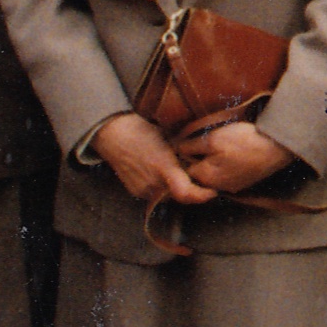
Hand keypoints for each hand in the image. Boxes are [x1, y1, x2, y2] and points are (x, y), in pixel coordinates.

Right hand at [91, 113, 216, 208]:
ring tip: (181, 173)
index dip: (202, 196)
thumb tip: (203, 161)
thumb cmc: (144, 130)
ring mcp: (143, 189)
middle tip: (202, 180)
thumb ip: (185, 154)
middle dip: (192, 190)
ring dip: (176, 189)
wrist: (114, 134)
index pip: (186, 193)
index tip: (213, 191)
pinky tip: (164, 174)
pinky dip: (163, 187)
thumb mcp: (170, 138)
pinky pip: (156, 194)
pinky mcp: (136, 192)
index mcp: (164, 167)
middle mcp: (153, 183)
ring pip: (168, 196)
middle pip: (180, 196)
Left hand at [178, 120, 299, 194]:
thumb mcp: (212, 139)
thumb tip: (177, 149)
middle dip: (200, 159)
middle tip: (210, 141)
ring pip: (214, 174)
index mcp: (205, 176)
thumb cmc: (243, 141)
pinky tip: (236, 153)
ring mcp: (232, 186)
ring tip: (224, 146)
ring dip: (215, 162)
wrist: (277, 147)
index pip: (185, 168)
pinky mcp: (244, 182)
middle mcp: (216, 186)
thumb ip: (191, 146)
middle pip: (200, 173)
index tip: (194, 141)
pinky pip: (228, 175)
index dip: (187, 153)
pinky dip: (228, 165)